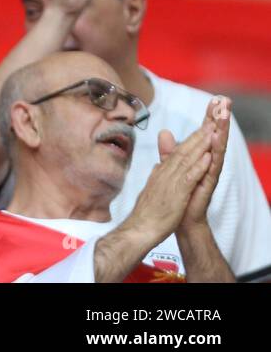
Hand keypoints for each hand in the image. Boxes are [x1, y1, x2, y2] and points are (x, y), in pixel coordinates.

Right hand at [123, 121, 213, 245]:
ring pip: (187, 160)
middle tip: (209, 123)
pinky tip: (207, 156)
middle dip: (196, 137)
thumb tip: (158, 165)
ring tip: (211, 132)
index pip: (175, 154)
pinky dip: (199, 166)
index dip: (188, 141)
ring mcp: (170, 183)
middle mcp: (164, 174)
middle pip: (182, 152)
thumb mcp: (150, 190)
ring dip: (200, 146)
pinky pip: (189, 177)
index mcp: (159, 174)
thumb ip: (155, 176)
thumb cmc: (146, 213)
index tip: (200, 130)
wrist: (140, 229)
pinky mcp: (177, 194)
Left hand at [173, 97, 229, 232]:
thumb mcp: (171, 167)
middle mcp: (207, 161)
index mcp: (198, 156)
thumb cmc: (179, 193)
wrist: (180, 218)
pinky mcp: (208, 182)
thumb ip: (169, 150)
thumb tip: (164, 132)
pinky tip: (217, 139)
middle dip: (219, 118)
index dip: (209, 116)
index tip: (215, 99)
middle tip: (225, 100)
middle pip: (214, 135)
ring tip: (224, 114)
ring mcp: (209, 171)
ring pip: (217, 146)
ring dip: (220, 130)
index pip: (204, 131)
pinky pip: (213, 164)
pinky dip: (215, 151)